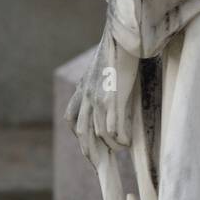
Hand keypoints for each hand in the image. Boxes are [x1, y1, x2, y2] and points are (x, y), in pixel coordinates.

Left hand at [66, 27, 138, 158]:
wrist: (123, 35)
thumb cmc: (118, 50)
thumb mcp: (102, 69)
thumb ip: (99, 84)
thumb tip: (107, 95)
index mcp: (82, 87)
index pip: (72, 118)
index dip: (79, 136)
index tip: (89, 148)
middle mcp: (86, 94)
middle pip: (83, 132)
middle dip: (90, 151)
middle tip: (100, 164)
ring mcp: (97, 97)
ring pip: (98, 133)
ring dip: (110, 146)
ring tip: (121, 149)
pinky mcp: (111, 96)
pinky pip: (112, 127)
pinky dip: (119, 139)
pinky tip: (127, 142)